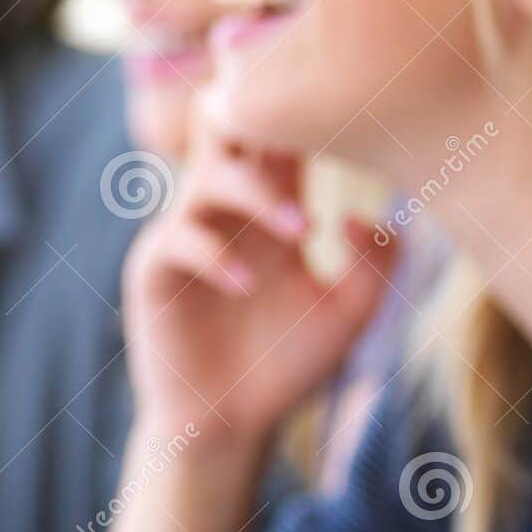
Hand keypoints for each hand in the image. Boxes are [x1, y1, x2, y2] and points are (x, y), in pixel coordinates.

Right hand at [123, 106, 395, 452]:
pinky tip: (247, 285)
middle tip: (308, 134)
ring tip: (301, 230)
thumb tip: (364, 215)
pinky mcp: (155, 269)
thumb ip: (375, 265)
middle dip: (261, 117)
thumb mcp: (350, 314)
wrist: (231, 425)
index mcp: (271, 203)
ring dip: (257, 194)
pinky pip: (179, 240)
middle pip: (226, 123)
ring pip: (208, 176)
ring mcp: (187, 231)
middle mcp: (226, 206)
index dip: (303, 106)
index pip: (279, 130)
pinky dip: (216, 255)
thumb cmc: (287, 360)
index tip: (349, 106)